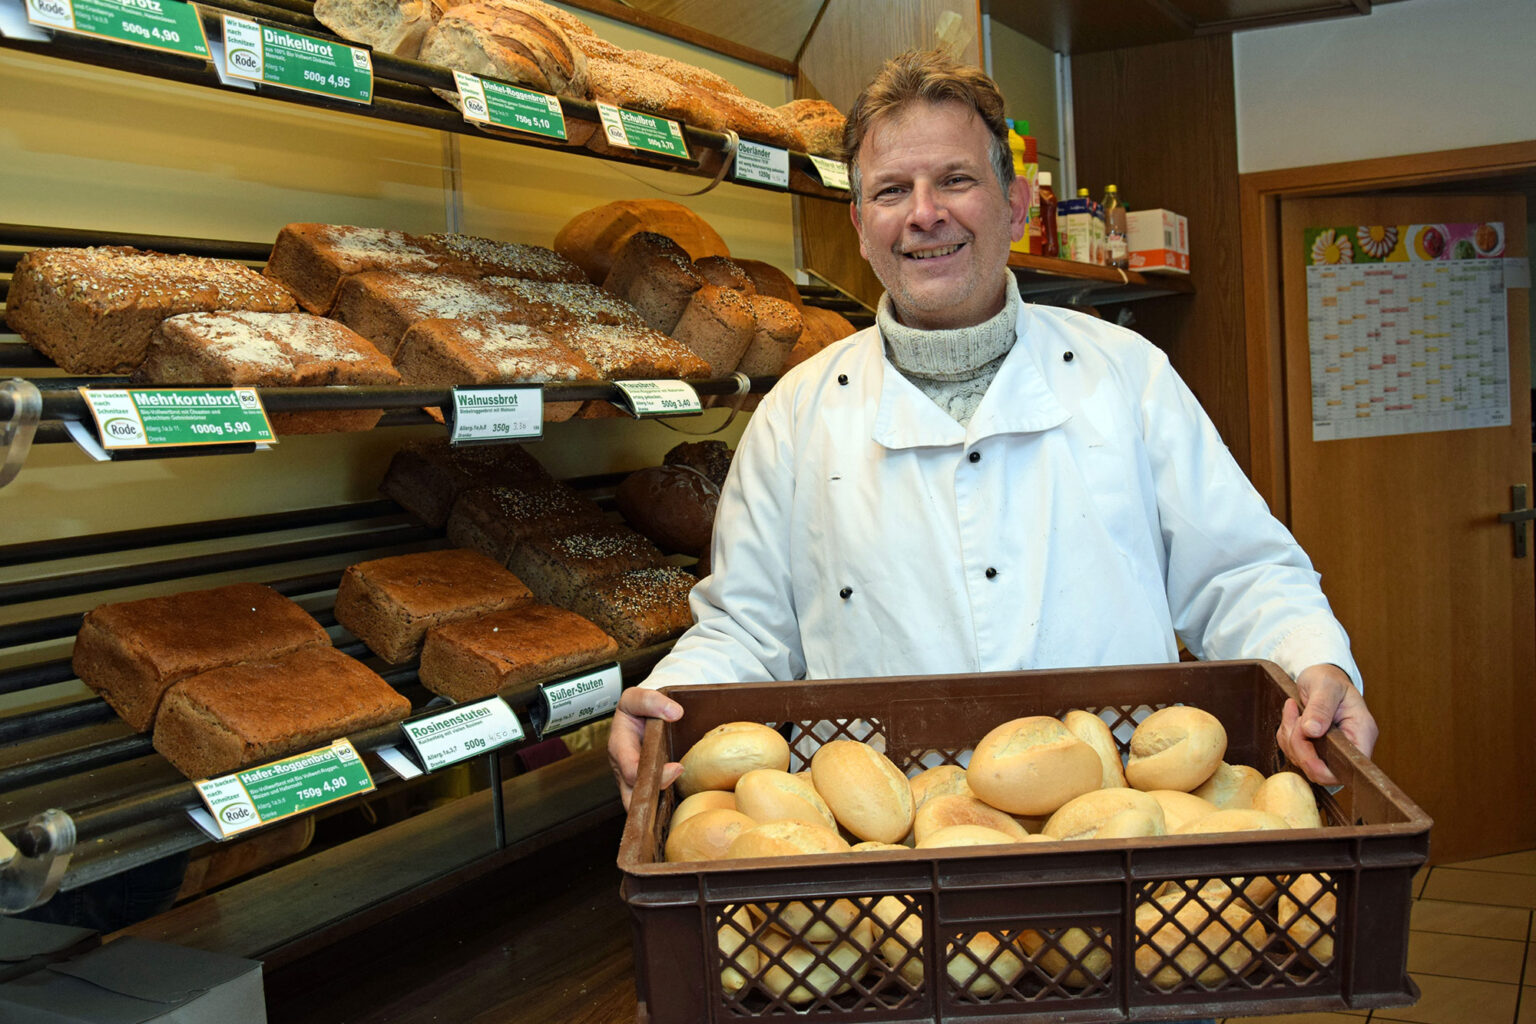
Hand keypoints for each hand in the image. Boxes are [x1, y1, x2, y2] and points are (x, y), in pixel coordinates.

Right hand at [608, 686, 684, 809]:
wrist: (640, 715)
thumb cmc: (637, 708)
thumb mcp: (638, 696)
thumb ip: (653, 700)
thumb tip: (675, 713)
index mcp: (619, 747)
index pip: (630, 770)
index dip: (652, 774)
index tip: (678, 768)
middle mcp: (623, 769)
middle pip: (629, 799)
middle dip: (648, 806)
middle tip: (673, 799)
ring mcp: (632, 781)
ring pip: (640, 805)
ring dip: (657, 809)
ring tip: (679, 806)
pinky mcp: (645, 786)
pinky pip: (652, 802)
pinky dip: (664, 807)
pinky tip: (681, 807)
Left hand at [1277, 663, 1377, 785]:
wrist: (1320, 676)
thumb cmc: (1328, 679)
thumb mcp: (1326, 687)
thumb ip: (1320, 707)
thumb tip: (1312, 730)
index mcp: (1361, 733)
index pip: (1349, 767)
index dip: (1324, 768)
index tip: (1305, 749)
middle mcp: (1350, 746)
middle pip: (1322, 771)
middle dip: (1300, 748)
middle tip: (1295, 719)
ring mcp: (1332, 749)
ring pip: (1304, 763)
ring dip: (1290, 739)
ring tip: (1294, 711)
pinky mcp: (1316, 749)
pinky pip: (1295, 753)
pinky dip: (1287, 736)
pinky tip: (1292, 716)